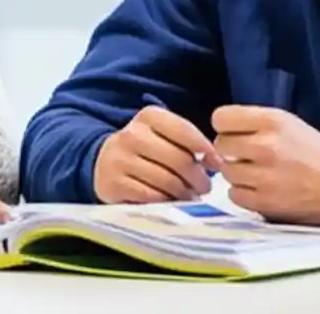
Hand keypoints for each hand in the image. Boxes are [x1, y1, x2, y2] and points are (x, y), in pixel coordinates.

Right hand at [94, 106, 222, 203]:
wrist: (103, 162)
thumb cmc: (145, 150)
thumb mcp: (163, 135)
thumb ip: (189, 142)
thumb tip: (216, 163)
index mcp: (148, 117)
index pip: (185, 131)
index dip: (206, 150)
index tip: (216, 164)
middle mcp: (131, 134)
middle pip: (178, 160)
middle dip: (198, 177)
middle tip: (204, 187)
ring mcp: (120, 159)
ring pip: (166, 181)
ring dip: (184, 193)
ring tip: (189, 195)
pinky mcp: (113, 183)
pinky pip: (151, 197)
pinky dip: (166, 202)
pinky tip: (171, 201)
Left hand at [211, 105, 319, 225]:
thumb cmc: (316, 152)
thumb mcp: (289, 122)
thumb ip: (254, 123)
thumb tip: (222, 130)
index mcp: (272, 121)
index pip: (221, 118)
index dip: (226, 126)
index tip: (236, 133)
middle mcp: (265, 146)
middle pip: (220, 145)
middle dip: (231, 150)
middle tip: (249, 155)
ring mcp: (264, 176)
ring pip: (226, 172)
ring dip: (238, 173)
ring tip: (259, 173)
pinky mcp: (265, 202)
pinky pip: (234, 195)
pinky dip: (244, 193)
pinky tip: (261, 188)